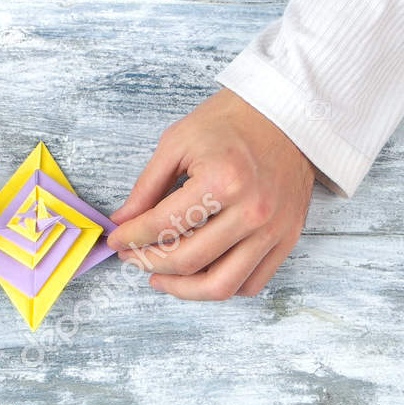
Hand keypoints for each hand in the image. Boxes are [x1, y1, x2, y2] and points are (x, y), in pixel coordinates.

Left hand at [109, 88, 315, 299]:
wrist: (287, 116)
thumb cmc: (231, 122)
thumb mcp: (178, 142)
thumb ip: (147, 187)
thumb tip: (123, 222)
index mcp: (221, 180)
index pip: (163, 226)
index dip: (130, 237)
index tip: (116, 240)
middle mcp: (251, 211)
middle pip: (188, 261)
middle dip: (148, 263)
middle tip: (132, 257)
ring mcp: (272, 229)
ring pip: (221, 286)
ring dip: (182, 289)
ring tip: (160, 277)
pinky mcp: (287, 239)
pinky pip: (250, 283)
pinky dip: (220, 287)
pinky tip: (199, 273)